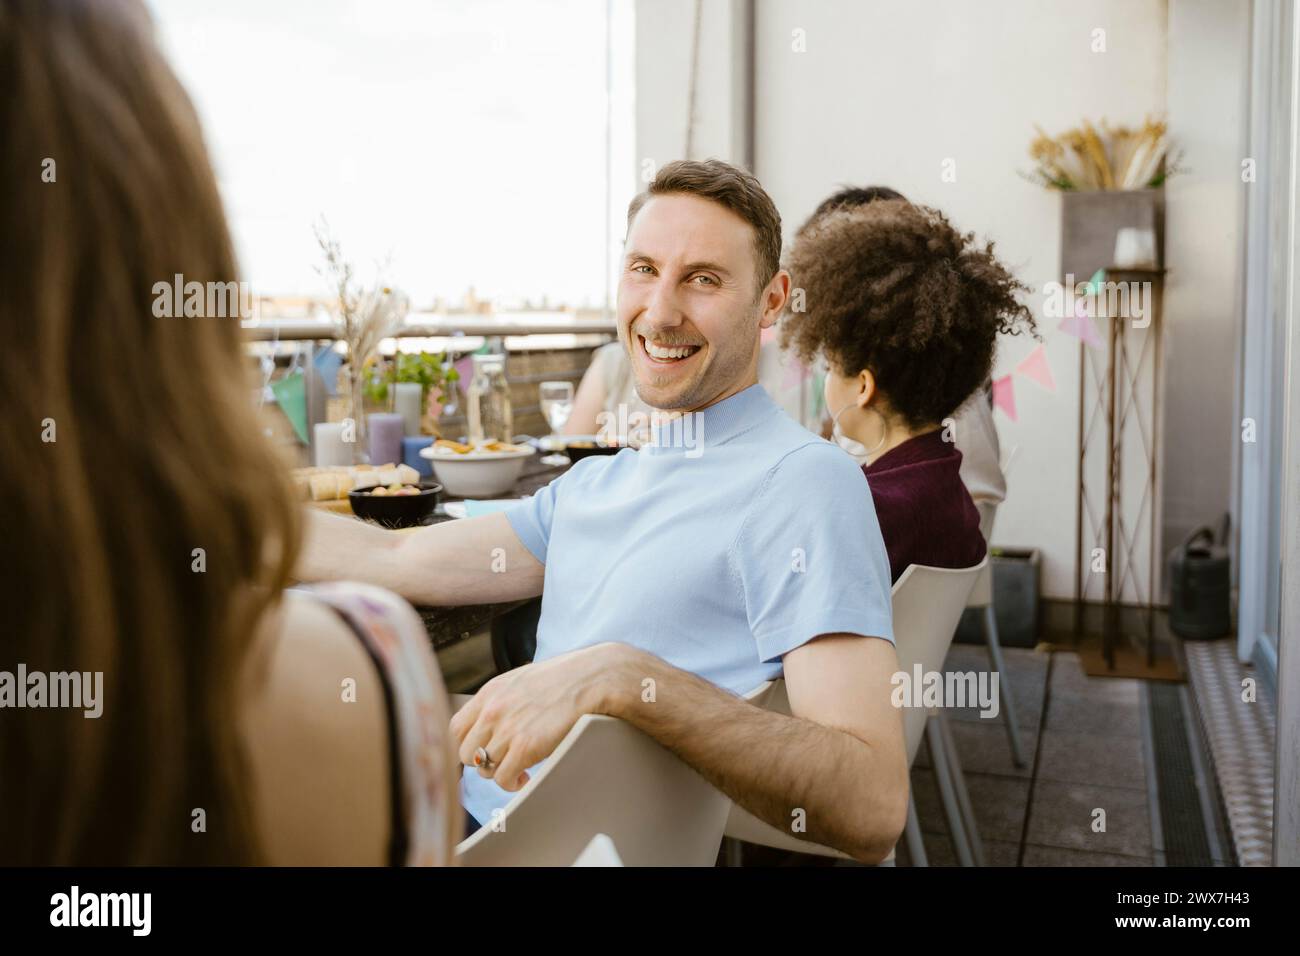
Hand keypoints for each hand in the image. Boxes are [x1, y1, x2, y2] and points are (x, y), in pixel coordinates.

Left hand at [449, 642, 628, 791]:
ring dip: (501, 773)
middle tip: (503, 762)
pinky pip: (503, 779)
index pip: (454, 728)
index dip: (465, 745)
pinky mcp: (526, 747)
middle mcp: (492, 710)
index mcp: (490, 693)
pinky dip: (513, 783)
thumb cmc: (564, 680)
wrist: (592, 679)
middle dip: (482, 762)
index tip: (480, 754)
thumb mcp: (520, 682)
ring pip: (484, 769)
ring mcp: (507, 729)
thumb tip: (489, 725)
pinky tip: (526, 777)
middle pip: (465, 752)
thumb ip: (500, 701)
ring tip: (519, 768)